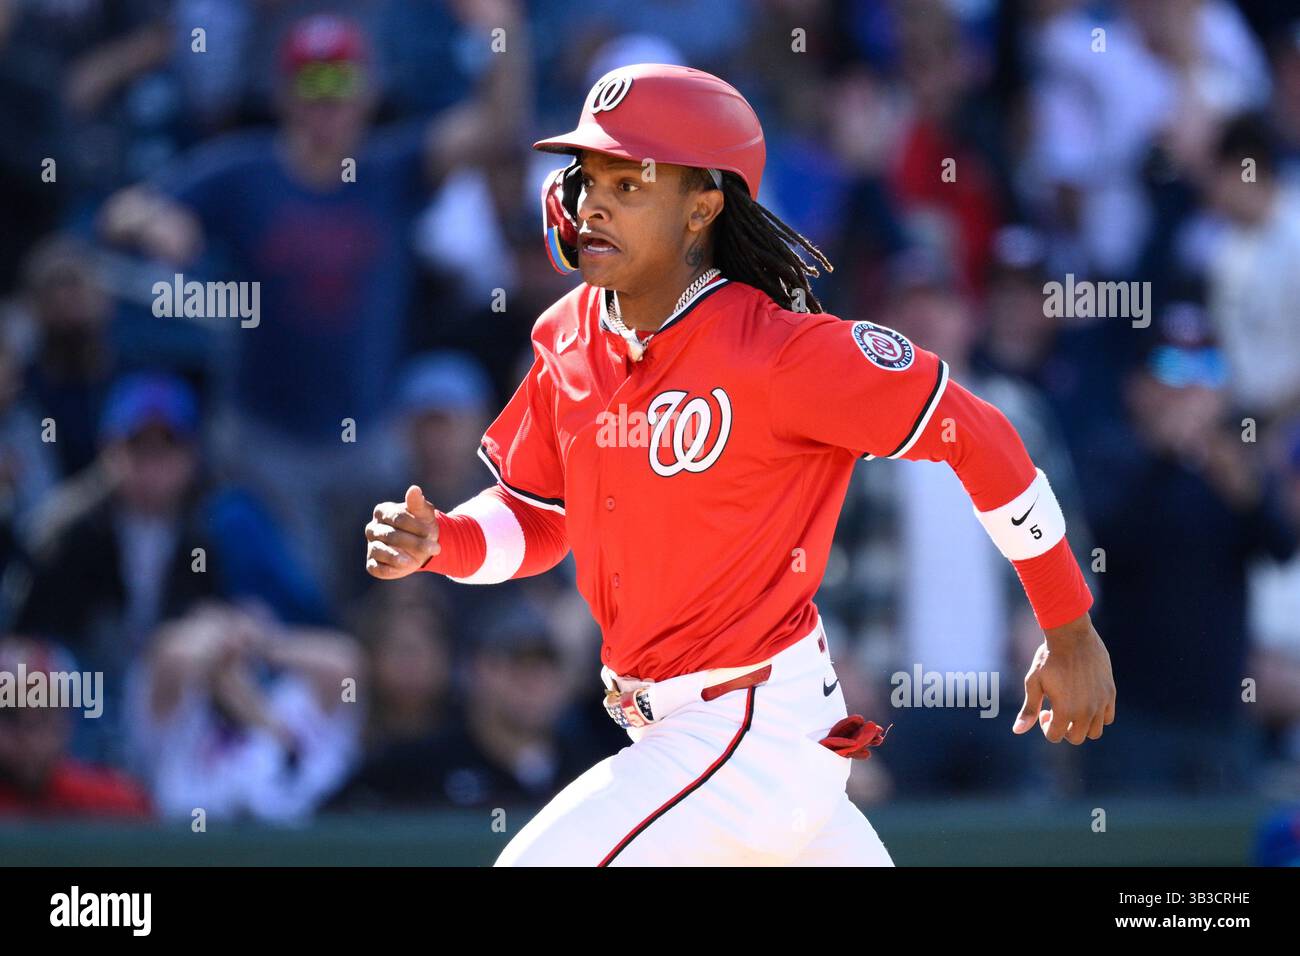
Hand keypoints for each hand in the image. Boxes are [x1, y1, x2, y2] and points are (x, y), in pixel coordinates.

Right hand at [365, 485, 439, 578]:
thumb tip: (414, 489)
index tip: (431, 531)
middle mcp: (372, 528)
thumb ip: (418, 503)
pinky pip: (377, 567)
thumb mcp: (424, 514)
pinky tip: (405, 567)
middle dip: (415, 543)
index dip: (416, 525)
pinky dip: (389, 569)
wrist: (423, 545)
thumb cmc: (422, 525)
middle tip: (436, 548)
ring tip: (416, 562)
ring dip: (399, 557)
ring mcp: (371, 545)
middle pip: (391, 535)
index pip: (397, 517)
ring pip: (380, 550)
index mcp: (382, 511)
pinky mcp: (372, 563)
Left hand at [1013, 612, 1115, 743]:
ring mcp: (1101, 702)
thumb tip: (1017, 731)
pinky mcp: (1110, 693)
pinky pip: (1108, 717)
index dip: (1046, 727)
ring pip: (1095, 732)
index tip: (1044, 712)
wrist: (1071, 635)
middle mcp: (1086, 710)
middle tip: (1057, 713)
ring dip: (1082, 726)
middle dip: (1064, 731)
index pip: (1055, 736)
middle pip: (1076, 738)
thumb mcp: (1034, 682)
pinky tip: (1086, 702)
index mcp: (1065, 709)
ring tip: (1072, 710)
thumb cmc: (1048, 658)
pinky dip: (1098, 717)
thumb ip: (1029, 709)